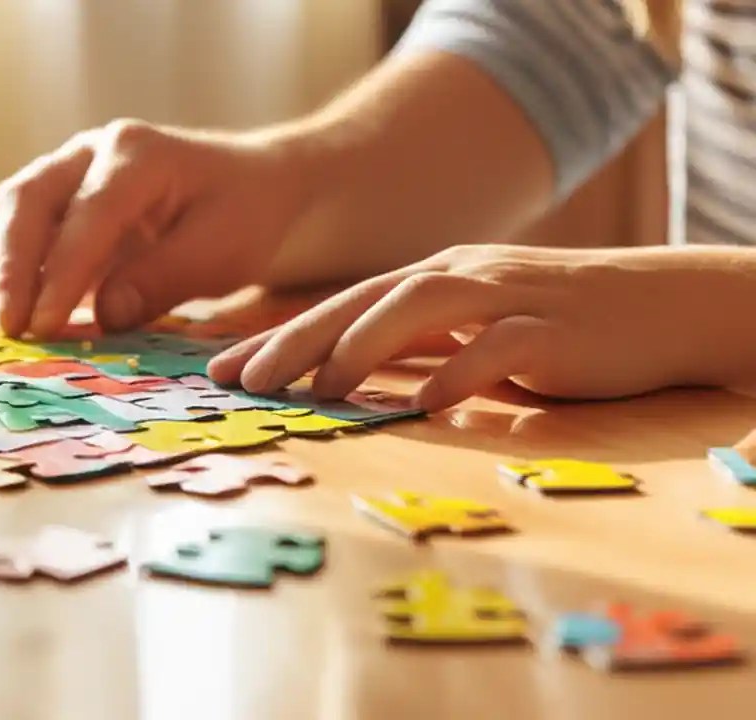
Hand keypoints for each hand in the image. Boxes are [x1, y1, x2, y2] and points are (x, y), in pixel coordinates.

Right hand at [0, 119, 315, 336]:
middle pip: (25, 200)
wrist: (251, 187)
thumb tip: (105, 316)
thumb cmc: (243, 216)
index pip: (86, 214)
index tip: (44, 326)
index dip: (60, 273)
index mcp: (136, 154)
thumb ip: (163, 280)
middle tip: (13, 329)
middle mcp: (87, 153)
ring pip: (0, 208)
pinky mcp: (49, 200)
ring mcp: (62, 172)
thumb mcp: (222, 251)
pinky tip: (3, 303)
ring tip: (8, 320)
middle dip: (11, 269)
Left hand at [208, 245, 755, 409]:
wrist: (662, 304)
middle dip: (296, 339)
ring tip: (316, 387)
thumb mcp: (471, 329)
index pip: (340, 304)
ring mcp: (508, 298)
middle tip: (242, 379)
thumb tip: (338, 377)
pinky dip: (460, 371)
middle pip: (363, 301)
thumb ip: (413, 345)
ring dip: (363, 345)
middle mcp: (460, 278)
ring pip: (422, 307)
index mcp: (432, 279)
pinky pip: (500, 347)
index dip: (279, 336)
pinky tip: (426, 402)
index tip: (222, 371)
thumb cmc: (554, 323)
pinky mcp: (554, 330)